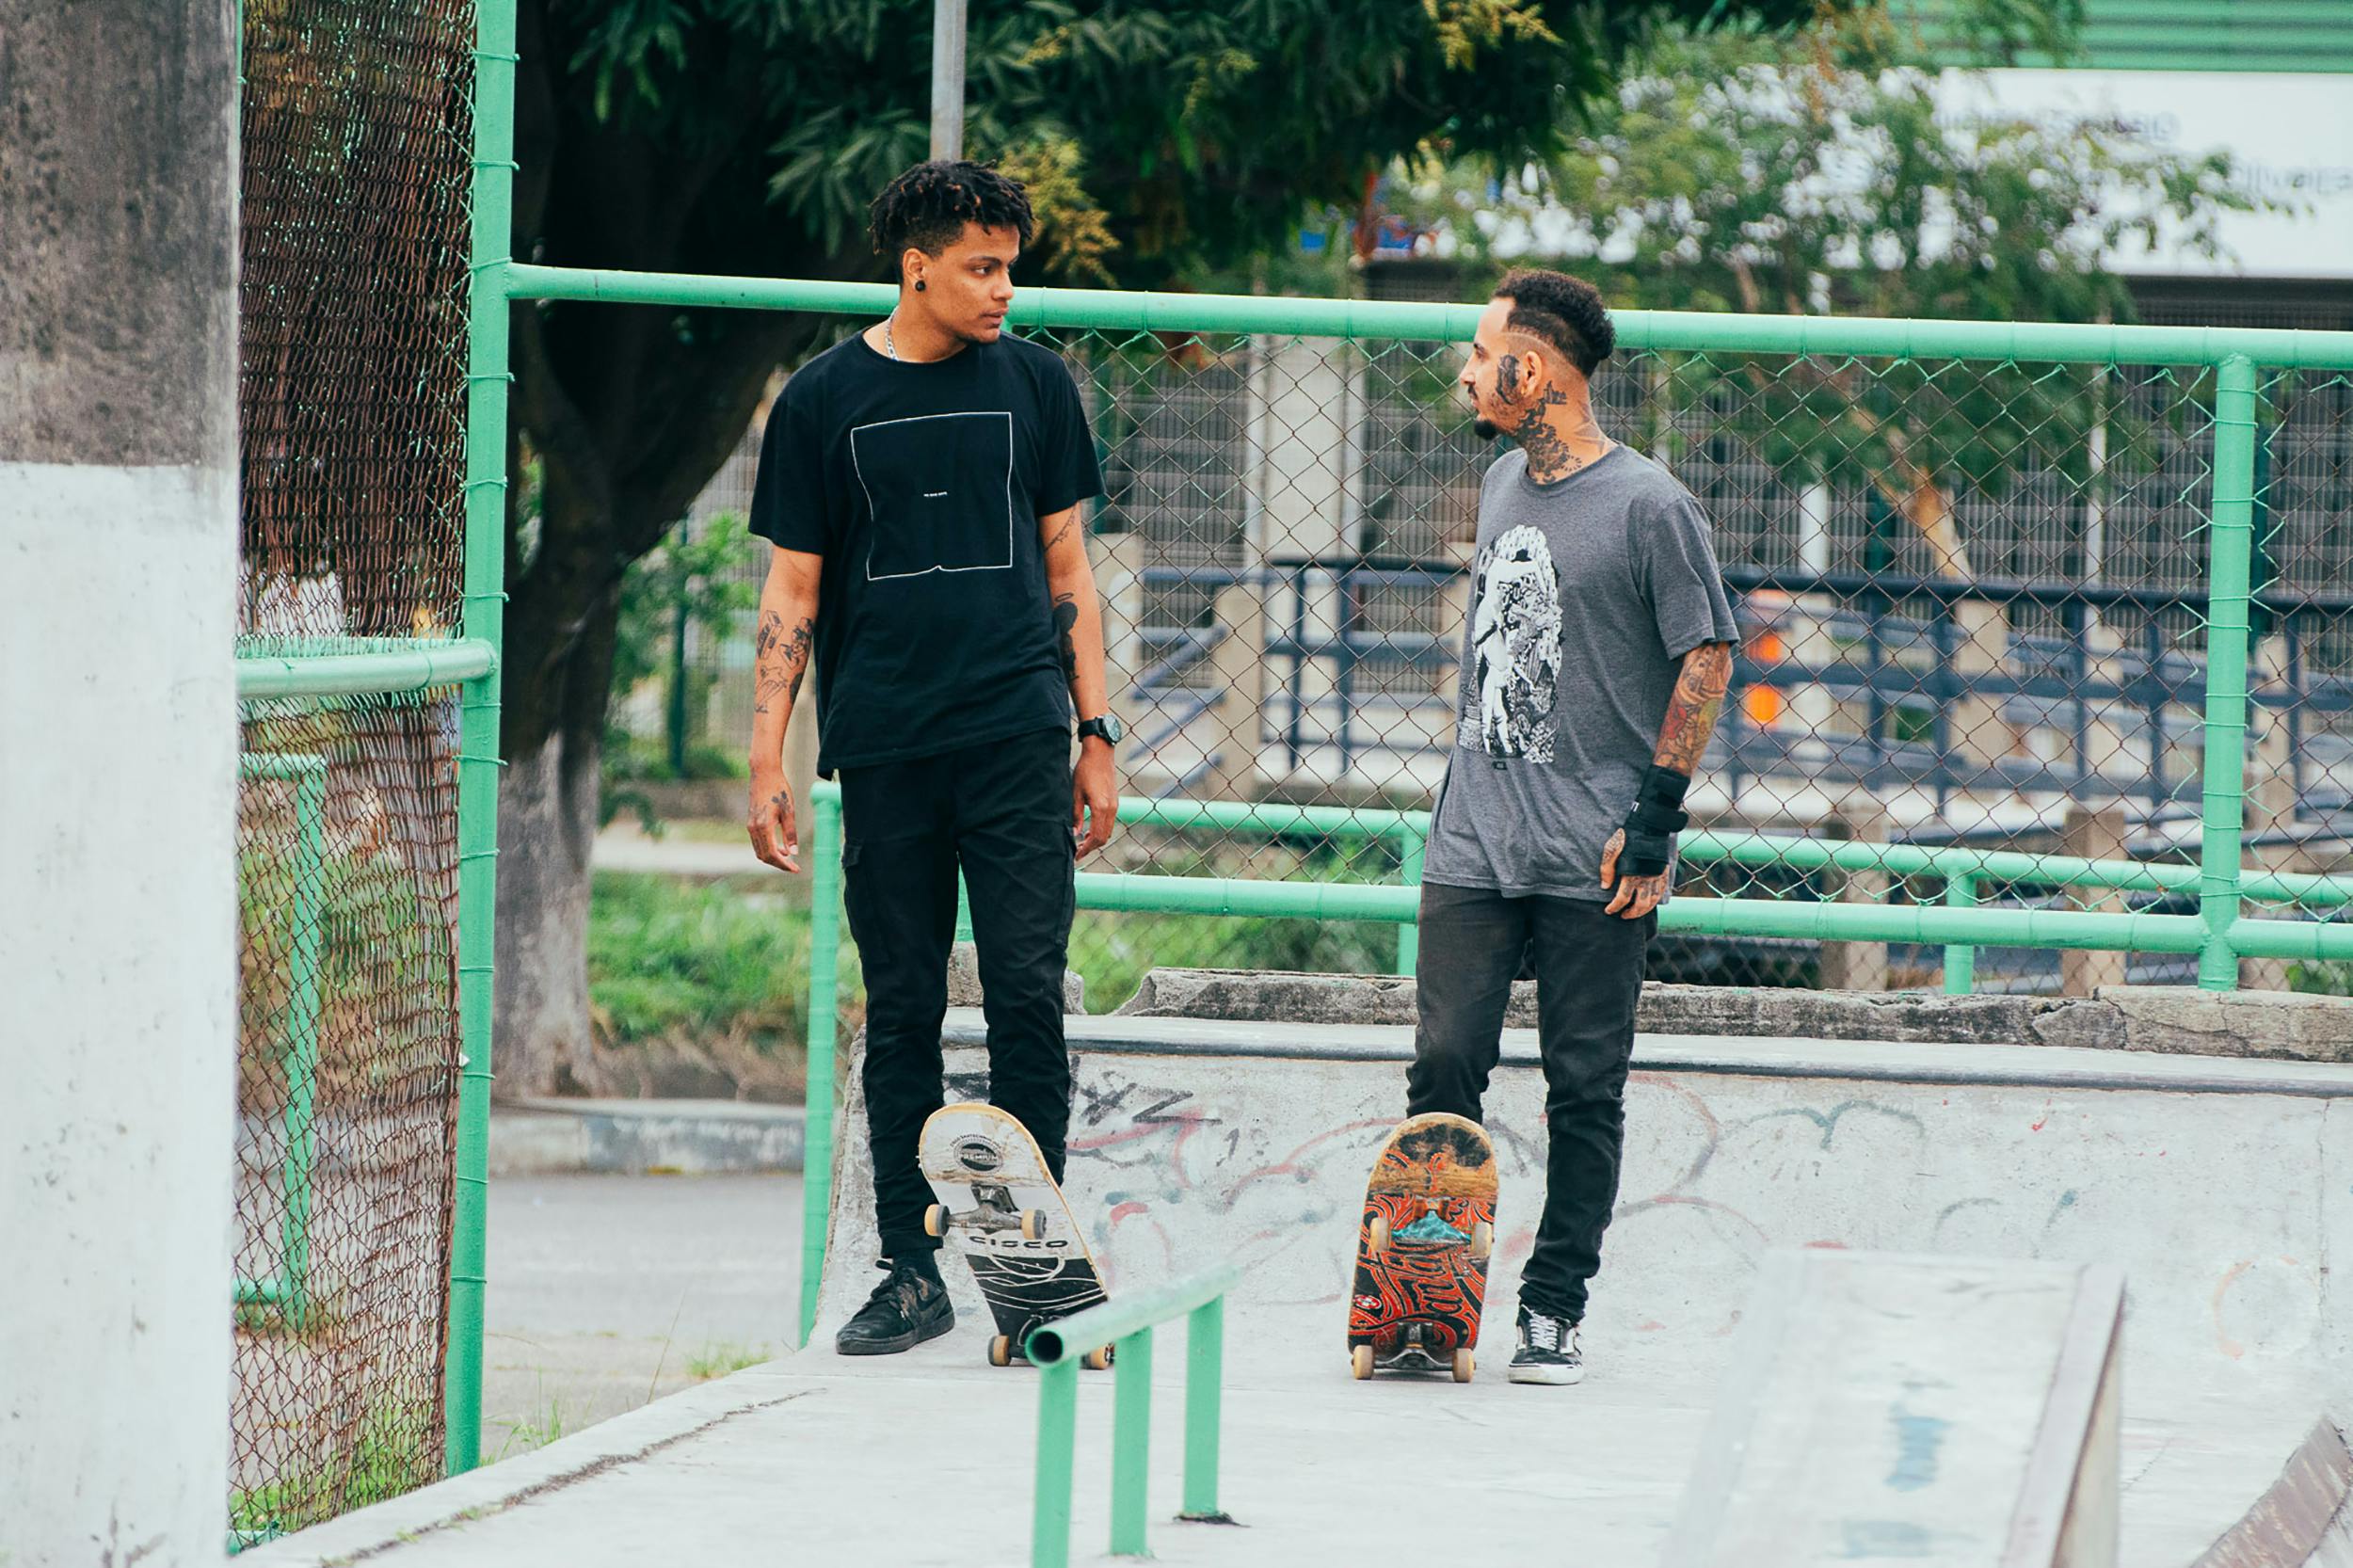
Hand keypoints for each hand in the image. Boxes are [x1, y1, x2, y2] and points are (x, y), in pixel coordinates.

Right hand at [747, 771, 800, 872]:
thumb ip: (790, 833)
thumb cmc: (778, 790)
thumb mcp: (789, 812)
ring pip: (760, 851)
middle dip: (779, 864)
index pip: (772, 854)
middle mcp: (753, 828)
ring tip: (789, 858)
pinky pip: (758, 843)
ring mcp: (750, 826)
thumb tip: (794, 853)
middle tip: (794, 867)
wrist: (764, 774)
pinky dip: (768, 849)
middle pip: (764, 856)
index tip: (796, 869)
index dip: (784, 865)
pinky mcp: (751, 823)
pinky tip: (781, 848)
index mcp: (763, 826)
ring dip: (773, 858)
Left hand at [1072, 739, 1117, 857]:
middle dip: (1091, 847)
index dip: (1086, 849)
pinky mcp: (1115, 802)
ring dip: (1096, 839)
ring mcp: (1115, 805)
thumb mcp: (1075, 794)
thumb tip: (1075, 833)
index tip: (1076, 855)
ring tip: (1082, 842)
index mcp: (1101, 808)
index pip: (1096, 837)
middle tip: (1078, 851)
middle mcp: (1111, 809)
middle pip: (1104, 837)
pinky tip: (1090, 829)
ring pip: (1108, 831)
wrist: (1100, 754)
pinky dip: (1101, 830)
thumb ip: (1076, 815)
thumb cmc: (1085, 771)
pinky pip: (1110, 822)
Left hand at [1599, 828, 1667, 919]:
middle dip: (1631, 914)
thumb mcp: (1611, 850)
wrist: (1649, 826)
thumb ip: (1606, 869)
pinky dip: (1655, 900)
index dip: (1614, 907)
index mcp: (1631, 874)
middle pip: (1640, 905)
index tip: (1608, 910)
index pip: (1623, 899)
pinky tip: (1649, 902)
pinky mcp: (1664, 873)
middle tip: (1623, 915)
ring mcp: (1656, 877)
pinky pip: (1661, 892)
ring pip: (1653, 902)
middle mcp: (1646, 879)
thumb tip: (1604, 887)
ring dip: (1643, 910)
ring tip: (1635, 912)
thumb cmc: (1628, 837)